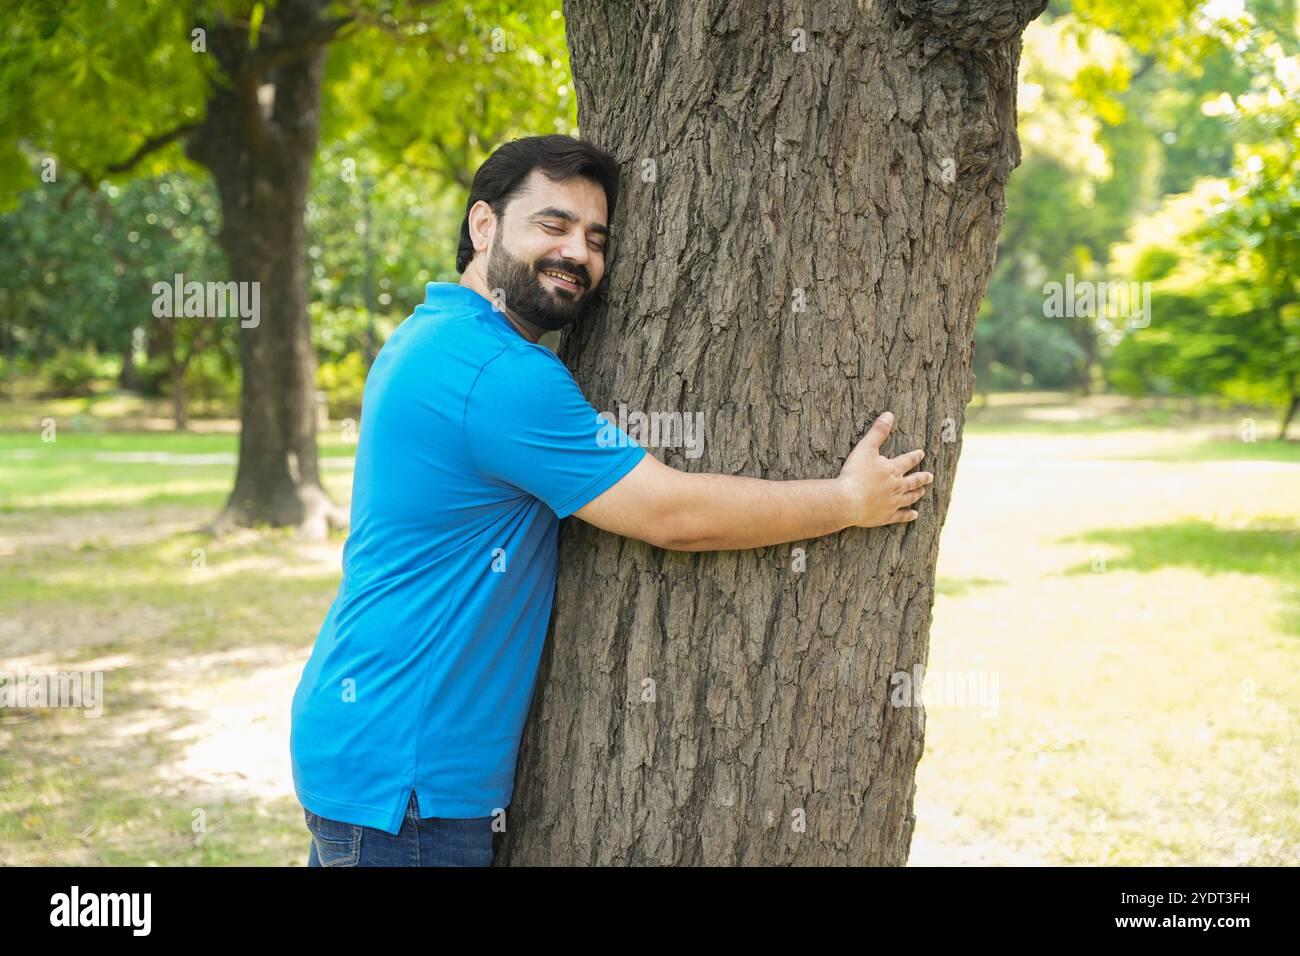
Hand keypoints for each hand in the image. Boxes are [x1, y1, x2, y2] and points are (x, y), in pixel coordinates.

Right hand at [837, 411, 932, 527]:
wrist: (848, 500)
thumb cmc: (855, 474)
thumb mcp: (865, 448)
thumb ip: (878, 432)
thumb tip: (889, 414)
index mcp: (892, 469)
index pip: (908, 461)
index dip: (915, 456)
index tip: (921, 454)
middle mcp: (897, 486)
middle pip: (913, 481)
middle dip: (922, 477)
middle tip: (930, 476)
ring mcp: (893, 503)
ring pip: (910, 497)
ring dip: (917, 494)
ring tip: (923, 492)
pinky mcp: (886, 516)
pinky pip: (901, 516)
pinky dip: (909, 515)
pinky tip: (914, 515)